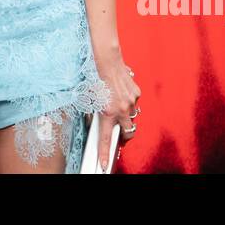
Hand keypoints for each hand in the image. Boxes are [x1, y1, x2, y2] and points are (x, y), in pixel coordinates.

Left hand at [95, 46, 139, 169]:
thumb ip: (92, 113)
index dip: (105, 154)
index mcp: (108, 113)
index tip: (104, 165)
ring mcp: (132, 101)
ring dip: (126, 118)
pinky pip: (134, 103)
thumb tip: (94, 121)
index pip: (106, 140)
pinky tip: (120, 94)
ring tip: (118, 110)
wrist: (105, 58)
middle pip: (128, 133)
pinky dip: (128, 103)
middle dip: (124, 137)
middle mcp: (122, 109)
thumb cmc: (93, 76)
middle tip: (119, 136)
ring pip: (132, 117)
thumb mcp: (88, 98)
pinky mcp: (136, 92)